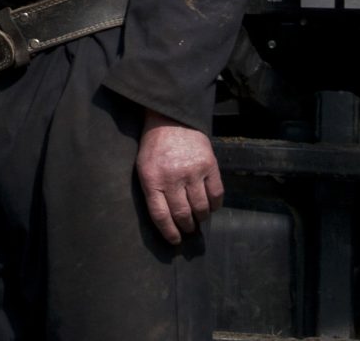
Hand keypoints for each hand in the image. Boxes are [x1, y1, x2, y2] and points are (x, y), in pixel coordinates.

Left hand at [136, 111, 222, 243]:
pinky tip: (210, 205)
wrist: (171, 119)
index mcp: (151, 178)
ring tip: (198, 218)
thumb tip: (166, 219)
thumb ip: (152, 190)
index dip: (169, 232)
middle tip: (188, 229)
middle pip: (183, 214)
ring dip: (200, 218)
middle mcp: (172, 177)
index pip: (161, 215)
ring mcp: (192, 171)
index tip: (175, 240)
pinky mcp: (209, 165)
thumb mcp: (143, 167)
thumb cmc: (154, 147)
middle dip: (186, 226)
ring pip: (201, 208)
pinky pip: (217, 194)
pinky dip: (214, 205)